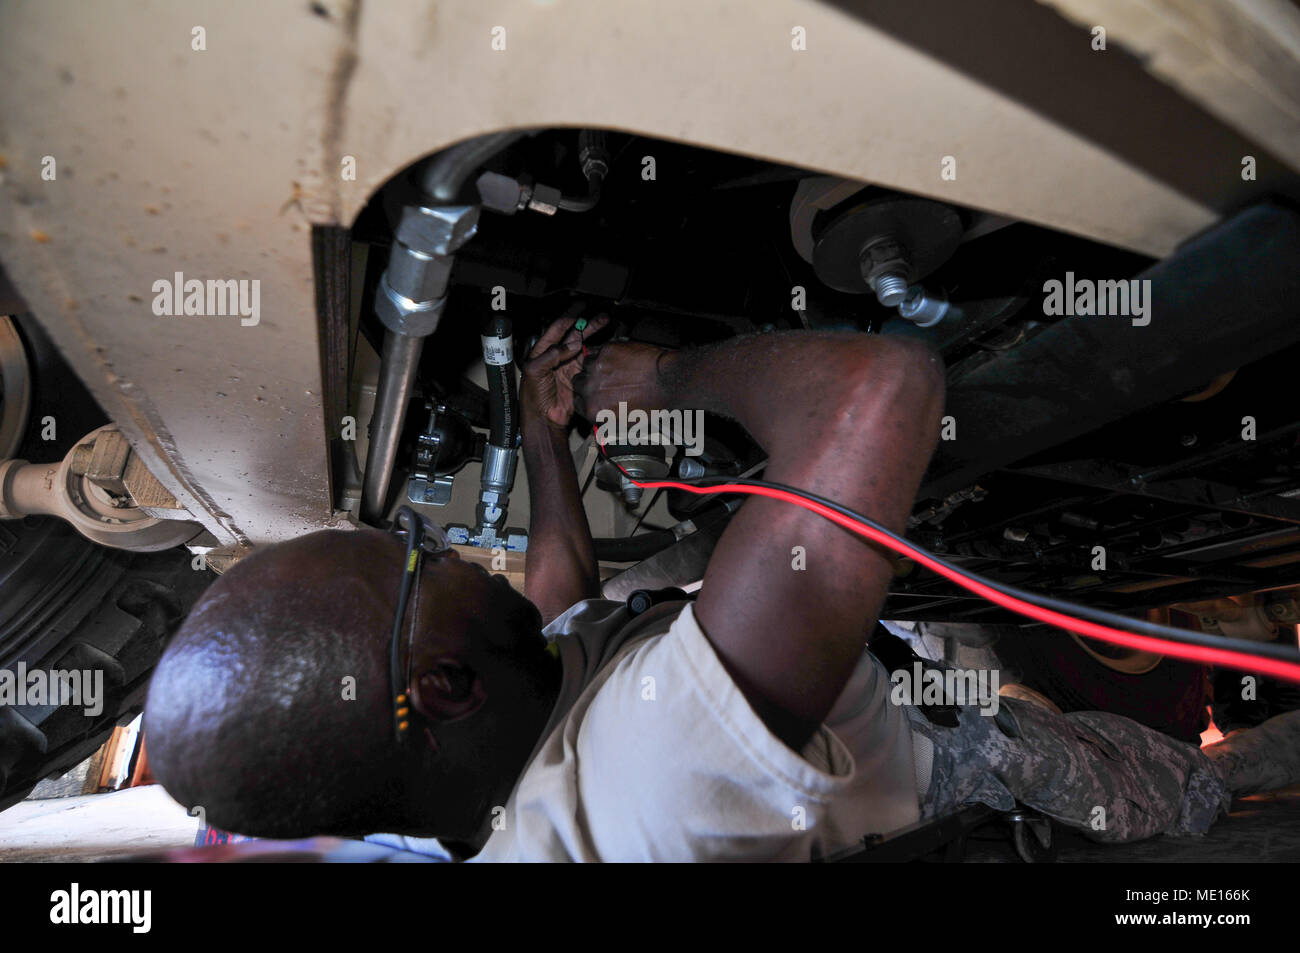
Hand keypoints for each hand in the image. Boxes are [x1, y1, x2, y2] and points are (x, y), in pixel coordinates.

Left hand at [520, 313, 609, 429]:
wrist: (545, 417)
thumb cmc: (533, 396)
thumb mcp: (535, 371)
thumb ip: (551, 354)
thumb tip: (572, 343)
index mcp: (542, 351)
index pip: (557, 329)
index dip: (569, 317)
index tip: (580, 308)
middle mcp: (556, 356)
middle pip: (573, 335)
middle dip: (587, 324)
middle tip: (601, 316)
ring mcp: (568, 365)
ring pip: (583, 345)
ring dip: (594, 335)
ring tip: (606, 324)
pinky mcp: (578, 375)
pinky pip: (589, 360)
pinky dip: (597, 353)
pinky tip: (604, 346)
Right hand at [574, 339, 676, 422]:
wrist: (667, 383)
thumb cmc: (652, 404)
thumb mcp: (627, 423)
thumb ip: (608, 420)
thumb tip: (601, 420)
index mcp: (593, 411)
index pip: (577, 404)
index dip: (585, 398)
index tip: (592, 395)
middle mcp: (589, 390)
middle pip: (577, 383)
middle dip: (587, 381)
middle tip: (602, 380)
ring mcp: (596, 369)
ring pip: (585, 364)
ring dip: (594, 366)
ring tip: (610, 368)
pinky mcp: (605, 351)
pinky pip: (596, 350)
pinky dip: (603, 354)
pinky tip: (615, 358)